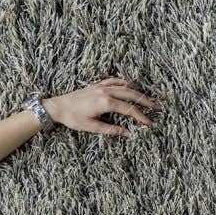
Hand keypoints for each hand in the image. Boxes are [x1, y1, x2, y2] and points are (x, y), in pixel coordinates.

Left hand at [45, 77, 162, 137]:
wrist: (58, 107)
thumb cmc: (73, 118)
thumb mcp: (92, 128)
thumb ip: (111, 130)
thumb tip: (128, 134)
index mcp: (105, 103)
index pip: (129, 110)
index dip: (141, 117)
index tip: (150, 124)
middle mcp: (105, 91)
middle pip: (132, 95)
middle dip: (146, 102)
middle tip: (158, 108)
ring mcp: (102, 86)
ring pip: (125, 86)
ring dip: (138, 92)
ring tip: (148, 99)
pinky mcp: (97, 84)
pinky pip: (115, 80)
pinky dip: (125, 83)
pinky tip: (131, 86)